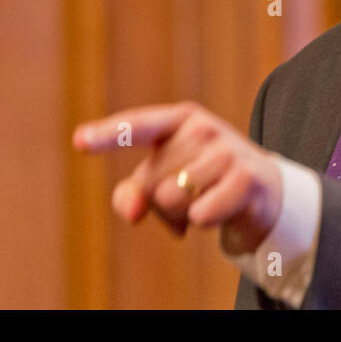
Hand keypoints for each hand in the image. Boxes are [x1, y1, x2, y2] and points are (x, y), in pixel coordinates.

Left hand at [72, 101, 283, 255]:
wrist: (262, 191)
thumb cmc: (202, 181)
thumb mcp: (162, 182)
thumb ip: (131, 194)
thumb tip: (132, 211)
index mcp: (178, 120)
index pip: (138, 126)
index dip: (107, 135)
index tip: (78, 141)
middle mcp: (202, 128)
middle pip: (152, 182)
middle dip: (163, 203)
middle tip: (190, 196)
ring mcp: (226, 150)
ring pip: (172, 199)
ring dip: (183, 215)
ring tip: (204, 203)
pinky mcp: (246, 176)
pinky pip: (201, 213)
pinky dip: (204, 221)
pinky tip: (219, 211)